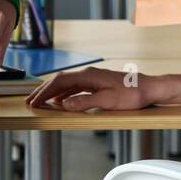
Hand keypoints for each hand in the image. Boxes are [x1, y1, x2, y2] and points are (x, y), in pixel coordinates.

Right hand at [25, 66, 152, 111]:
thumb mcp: (108, 101)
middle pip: (60, 81)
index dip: (45, 92)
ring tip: (40, 101)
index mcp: (89, 76)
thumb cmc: (132, 94)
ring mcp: (93, 78)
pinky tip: (61, 101)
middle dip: (44, 91)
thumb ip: (85, 103)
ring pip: (67, 84)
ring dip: (52, 92)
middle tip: (30, 101)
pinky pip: (75, 87)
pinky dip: (64, 94)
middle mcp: (89, 74)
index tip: (34, 101)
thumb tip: (64, 105)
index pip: (60, 82)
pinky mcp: (98, 83)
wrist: (150, 88)